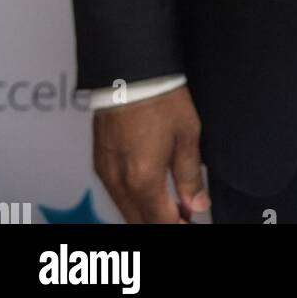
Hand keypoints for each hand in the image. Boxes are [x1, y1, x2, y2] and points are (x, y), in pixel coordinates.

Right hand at [93, 85, 209, 223]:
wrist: (128, 69)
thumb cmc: (159, 97)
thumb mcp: (187, 135)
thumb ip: (190, 175)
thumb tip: (197, 205)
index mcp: (143, 180)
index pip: (161, 223)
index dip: (179, 227)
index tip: (192, 224)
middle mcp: (120, 182)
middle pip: (139, 223)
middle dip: (162, 224)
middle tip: (184, 219)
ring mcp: (106, 172)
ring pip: (125, 211)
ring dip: (147, 215)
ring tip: (171, 206)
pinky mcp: (99, 160)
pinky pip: (115, 193)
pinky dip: (133, 200)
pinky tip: (149, 190)